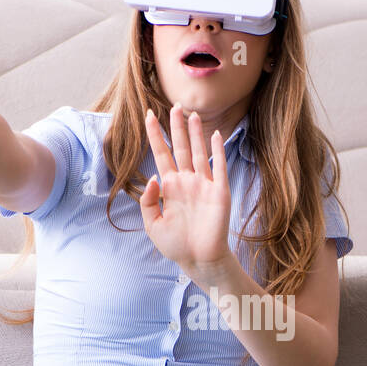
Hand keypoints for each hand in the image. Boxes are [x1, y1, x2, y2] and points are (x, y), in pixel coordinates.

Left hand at [140, 104, 234, 277]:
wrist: (199, 260)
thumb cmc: (176, 245)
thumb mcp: (152, 224)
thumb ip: (148, 201)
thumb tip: (153, 177)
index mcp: (169, 187)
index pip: (161, 154)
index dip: (155, 135)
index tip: (147, 116)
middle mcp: (186, 181)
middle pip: (180, 147)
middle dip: (176, 126)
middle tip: (174, 105)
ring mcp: (203, 185)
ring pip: (198, 152)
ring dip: (196, 133)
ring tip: (192, 114)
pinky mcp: (219, 192)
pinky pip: (218, 167)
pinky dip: (217, 151)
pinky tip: (215, 135)